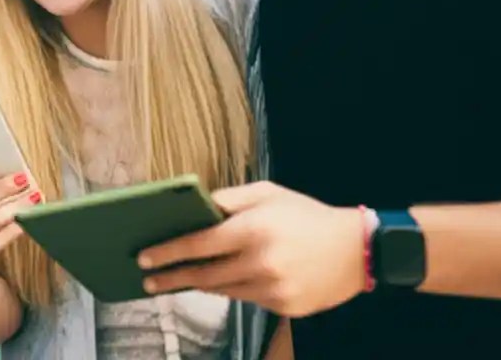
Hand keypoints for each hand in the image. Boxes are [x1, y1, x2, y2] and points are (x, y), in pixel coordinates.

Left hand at [137, 181, 366, 317]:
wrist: (356, 249)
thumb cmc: (305, 215)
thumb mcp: (267, 193)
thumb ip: (228, 199)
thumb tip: (194, 209)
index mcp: (253, 229)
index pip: (197, 244)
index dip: (167, 253)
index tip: (144, 258)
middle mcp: (260, 262)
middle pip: (202, 275)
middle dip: (171, 278)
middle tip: (148, 281)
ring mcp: (272, 288)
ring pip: (221, 290)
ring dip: (197, 285)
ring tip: (176, 281)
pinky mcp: (282, 306)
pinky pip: (245, 299)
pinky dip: (229, 290)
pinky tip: (215, 284)